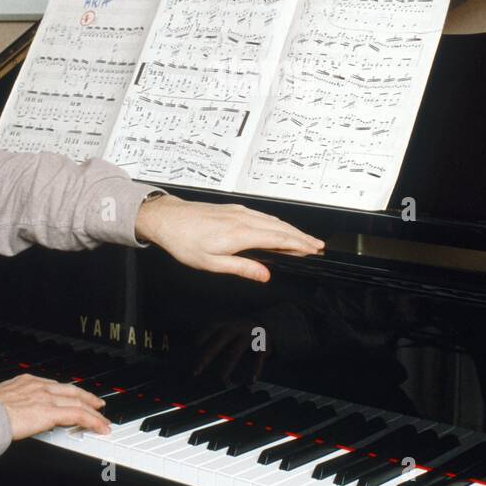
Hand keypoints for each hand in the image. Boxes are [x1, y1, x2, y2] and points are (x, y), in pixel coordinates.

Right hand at [0, 373, 110, 439]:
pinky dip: (92, 421)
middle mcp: (38, 386)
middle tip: (97, 403)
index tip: (72, 396)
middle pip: (70, 390)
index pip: (54, 386)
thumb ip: (10, 404)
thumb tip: (9, 415)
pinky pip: (78, 415)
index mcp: (25, 381)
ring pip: (78, 402)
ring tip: (103, 420)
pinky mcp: (50, 412)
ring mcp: (45, 397)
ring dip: (93, 412)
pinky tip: (99, 426)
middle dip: (86, 397)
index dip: (66, 392)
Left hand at [135, 195, 323, 281]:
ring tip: (304, 239)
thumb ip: (241, 268)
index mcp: (240, 234)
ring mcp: (239, 212)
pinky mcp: (233, 210)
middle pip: (280, 228)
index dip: (298, 245)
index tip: (313, 250)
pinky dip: (276, 224)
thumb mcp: (211, 263)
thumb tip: (265, 275)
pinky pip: (262, 216)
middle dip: (301, 237)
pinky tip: (279, 229)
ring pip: (272, 220)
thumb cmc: (184, 241)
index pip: (278, 239)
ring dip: (291, 230)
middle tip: (318, 246)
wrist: (167, 217)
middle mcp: (243, 219)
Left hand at [193, 319, 266, 381]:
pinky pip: (258, 357)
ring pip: (236, 351)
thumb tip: (190, 359)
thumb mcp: (225, 330)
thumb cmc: (237, 333)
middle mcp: (236, 328)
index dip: (203, 335)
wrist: (265, 324)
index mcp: (226, 325)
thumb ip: (211, 342)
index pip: (212, 327)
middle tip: (196, 371)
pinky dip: (255, 369)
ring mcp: (249, 336)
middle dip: (208, 355)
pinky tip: (251, 381)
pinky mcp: (263, 345)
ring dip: (228, 366)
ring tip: (221, 380)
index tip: (194, 345)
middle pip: (220, 340)